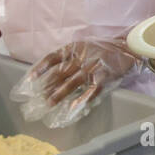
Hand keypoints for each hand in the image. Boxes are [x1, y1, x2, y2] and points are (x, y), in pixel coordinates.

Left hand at [11, 39, 137, 127]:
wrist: (125, 47)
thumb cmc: (101, 49)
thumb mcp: (82, 47)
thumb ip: (67, 57)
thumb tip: (48, 74)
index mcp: (73, 49)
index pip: (51, 58)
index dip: (40, 69)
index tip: (29, 80)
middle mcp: (80, 58)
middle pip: (59, 73)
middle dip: (46, 86)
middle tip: (35, 99)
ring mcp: (91, 68)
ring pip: (72, 82)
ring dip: (59, 94)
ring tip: (48, 104)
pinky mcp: (103, 77)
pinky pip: (90, 90)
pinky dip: (81, 99)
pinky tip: (73, 108)